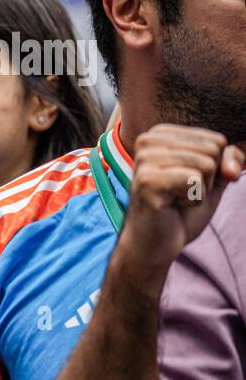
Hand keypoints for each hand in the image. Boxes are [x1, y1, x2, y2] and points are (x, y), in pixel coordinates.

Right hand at [120, 124, 242, 269]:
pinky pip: (194, 181)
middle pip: (212, 149)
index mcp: (160, 134)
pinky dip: (192, 200)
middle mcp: (148, 141)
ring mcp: (145, 160)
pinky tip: (171, 206)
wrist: (155, 245)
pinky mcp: (147, 180)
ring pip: (206, 164)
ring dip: (199, 190)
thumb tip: (233, 167)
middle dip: (207, 179)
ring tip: (176, 200)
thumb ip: (228, 160)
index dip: (213, 168)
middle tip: (181, 194)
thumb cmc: (180, 211)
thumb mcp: (212, 180)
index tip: (186, 183)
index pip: (216, 140)